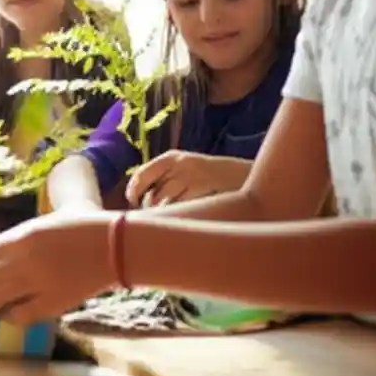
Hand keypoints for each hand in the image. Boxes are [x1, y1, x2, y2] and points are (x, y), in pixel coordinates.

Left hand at [0, 214, 110, 326]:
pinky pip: (16, 317)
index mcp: (18, 237)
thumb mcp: (39, 223)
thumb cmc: (80, 227)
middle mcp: (21, 260)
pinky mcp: (52, 304)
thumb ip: (11, 238)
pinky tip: (16, 310)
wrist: (115, 245)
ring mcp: (36, 284)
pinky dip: (10, 316)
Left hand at [127, 152, 252, 207]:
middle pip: (153, 194)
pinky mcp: (203, 189)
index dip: (133, 191)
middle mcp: (179, 165)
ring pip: (166, 203)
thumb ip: (164, 179)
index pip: (142, 174)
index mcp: (171, 157)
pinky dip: (179, 215)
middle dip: (149, 209)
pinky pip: (182, 208)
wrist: (242, 175)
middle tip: (151, 217)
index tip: (132, 202)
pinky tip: (184, 217)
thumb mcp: (184, 169)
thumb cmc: (208, 176)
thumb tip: (139, 198)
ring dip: (163, 214)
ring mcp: (192, 177)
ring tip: (169, 218)